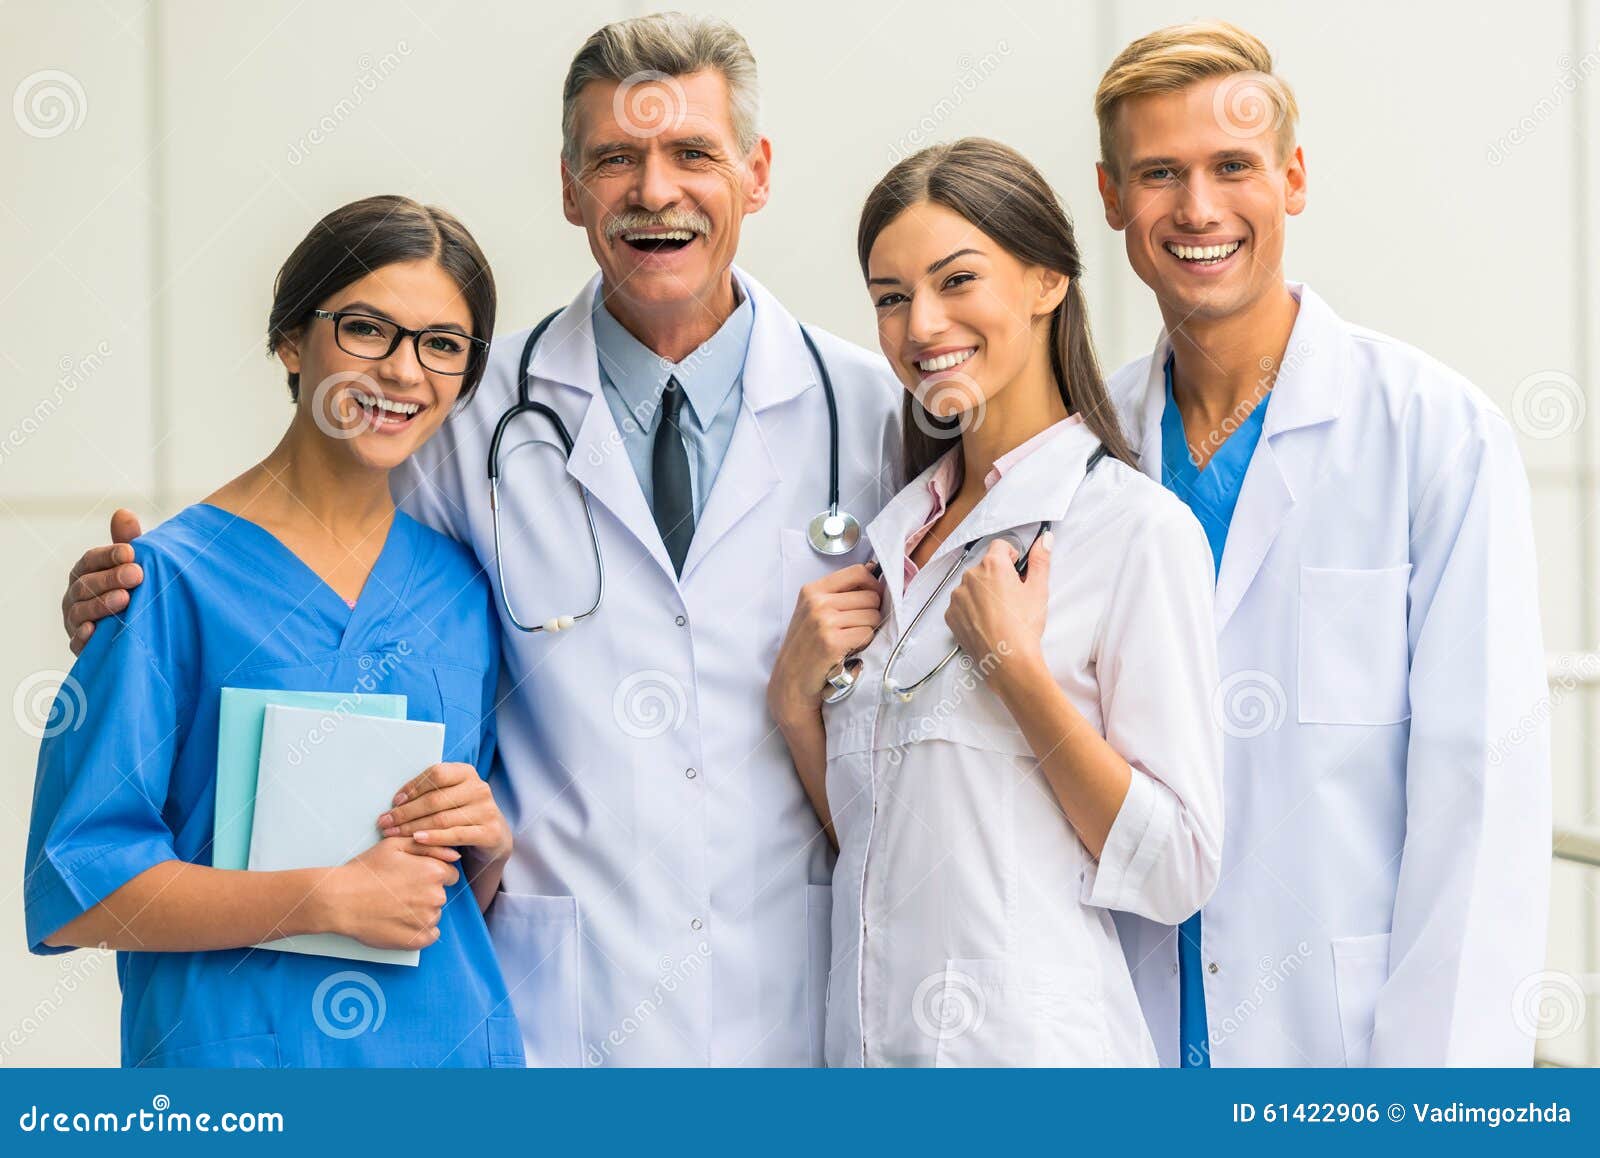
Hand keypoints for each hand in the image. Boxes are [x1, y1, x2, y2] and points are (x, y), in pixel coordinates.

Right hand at [63, 509, 143, 654]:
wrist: (139, 628)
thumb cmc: (132, 589)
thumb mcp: (132, 565)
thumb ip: (127, 541)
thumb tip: (123, 513)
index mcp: (86, 571)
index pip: (92, 559)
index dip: (109, 555)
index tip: (131, 551)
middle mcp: (76, 594)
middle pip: (86, 584)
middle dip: (111, 578)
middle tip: (136, 574)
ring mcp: (76, 620)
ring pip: (81, 611)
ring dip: (101, 604)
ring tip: (125, 599)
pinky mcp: (81, 644)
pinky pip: (77, 642)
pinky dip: (84, 637)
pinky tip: (95, 631)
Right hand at [319, 836, 460, 949]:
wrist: (339, 900)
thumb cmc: (365, 871)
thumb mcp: (395, 845)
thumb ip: (429, 846)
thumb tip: (455, 855)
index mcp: (433, 872)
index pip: (449, 874)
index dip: (431, 874)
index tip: (412, 878)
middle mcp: (435, 896)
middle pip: (440, 894)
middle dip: (425, 892)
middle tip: (399, 891)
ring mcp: (427, 920)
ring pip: (434, 914)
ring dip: (421, 911)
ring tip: (395, 906)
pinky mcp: (417, 940)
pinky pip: (431, 935)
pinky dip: (419, 930)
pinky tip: (400, 922)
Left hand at [377, 762, 511, 861]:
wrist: (494, 837)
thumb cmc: (462, 814)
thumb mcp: (450, 796)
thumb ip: (430, 792)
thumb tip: (397, 800)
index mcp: (467, 773)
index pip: (436, 774)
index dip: (413, 787)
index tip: (394, 801)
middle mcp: (479, 789)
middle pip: (435, 799)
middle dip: (406, 812)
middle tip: (385, 822)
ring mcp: (486, 810)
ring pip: (442, 818)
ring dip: (413, 827)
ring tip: (393, 834)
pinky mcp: (489, 832)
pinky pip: (456, 835)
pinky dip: (434, 838)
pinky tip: (417, 839)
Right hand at [767, 563, 882, 726]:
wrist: (791, 680)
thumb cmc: (806, 646)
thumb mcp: (813, 611)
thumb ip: (839, 594)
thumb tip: (874, 573)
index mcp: (812, 590)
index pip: (858, 572)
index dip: (873, 584)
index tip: (873, 597)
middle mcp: (817, 602)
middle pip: (871, 596)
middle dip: (871, 612)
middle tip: (856, 627)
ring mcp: (824, 621)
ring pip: (873, 615)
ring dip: (868, 630)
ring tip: (850, 640)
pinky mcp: (833, 642)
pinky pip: (868, 634)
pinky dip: (864, 644)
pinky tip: (849, 650)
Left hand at [944, 532, 1052, 683]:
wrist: (1007, 660)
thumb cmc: (1024, 625)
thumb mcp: (1038, 589)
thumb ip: (1040, 560)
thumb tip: (1045, 539)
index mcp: (993, 565)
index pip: (1000, 546)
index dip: (1011, 556)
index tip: (1018, 571)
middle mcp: (970, 576)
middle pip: (985, 567)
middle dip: (997, 577)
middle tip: (1012, 598)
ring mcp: (957, 596)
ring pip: (972, 586)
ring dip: (983, 593)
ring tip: (999, 614)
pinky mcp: (951, 615)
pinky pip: (961, 605)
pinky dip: (972, 609)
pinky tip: (987, 623)